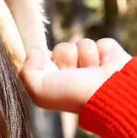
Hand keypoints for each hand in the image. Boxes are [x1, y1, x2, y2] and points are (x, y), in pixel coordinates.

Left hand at [18, 38, 132, 112]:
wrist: (109, 92)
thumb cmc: (73, 95)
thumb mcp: (39, 90)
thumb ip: (26, 72)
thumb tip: (35, 51)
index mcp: (58, 82)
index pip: (46, 58)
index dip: (48, 61)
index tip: (54, 72)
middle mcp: (75, 73)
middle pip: (62, 47)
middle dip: (67, 57)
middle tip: (75, 73)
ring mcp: (92, 63)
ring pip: (81, 43)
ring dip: (85, 56)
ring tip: (92, 72)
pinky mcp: (109, 54)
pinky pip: (100, 42)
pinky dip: (102, 53)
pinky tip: (105, 67)